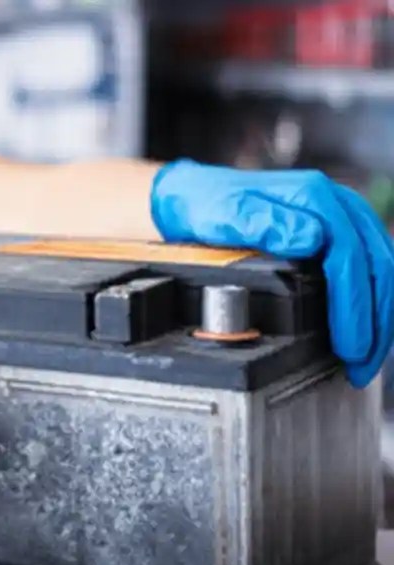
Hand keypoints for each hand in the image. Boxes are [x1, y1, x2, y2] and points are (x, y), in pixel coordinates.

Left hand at [151, 159, 393, 387]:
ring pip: (379, 271)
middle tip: (361, 364)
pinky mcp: (335, 235)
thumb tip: (311, 238)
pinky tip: (361, 330)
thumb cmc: (205, 205)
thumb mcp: (223, 213)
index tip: (350, 344)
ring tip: (364, 358)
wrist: (193, 196)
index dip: (354, 307)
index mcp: (313, 199)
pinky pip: (366, 270)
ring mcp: (339, 219)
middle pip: (377, 267)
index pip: (351, 258)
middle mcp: (334, 206)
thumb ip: (263, 224)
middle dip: (375, 322)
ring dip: (378, 317)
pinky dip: (369, 303)